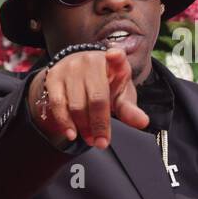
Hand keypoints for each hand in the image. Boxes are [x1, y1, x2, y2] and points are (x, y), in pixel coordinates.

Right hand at [28, 45, 147, 148]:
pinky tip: (71, 133)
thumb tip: (143, 122)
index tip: (115, 55)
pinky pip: (58, 104)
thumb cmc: (104, 85)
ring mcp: (70, 68)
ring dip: (83, 127)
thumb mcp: (120, 94)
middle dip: (99, 124)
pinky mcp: (54, 77)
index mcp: (114, 62)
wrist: (78, 72)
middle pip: (97, 97)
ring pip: (76, 105)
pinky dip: (64, 122)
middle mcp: (90, 61)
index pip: (117, 57)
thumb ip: (129, 109)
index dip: (116, 57)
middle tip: (102, 143)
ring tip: (90, 139)